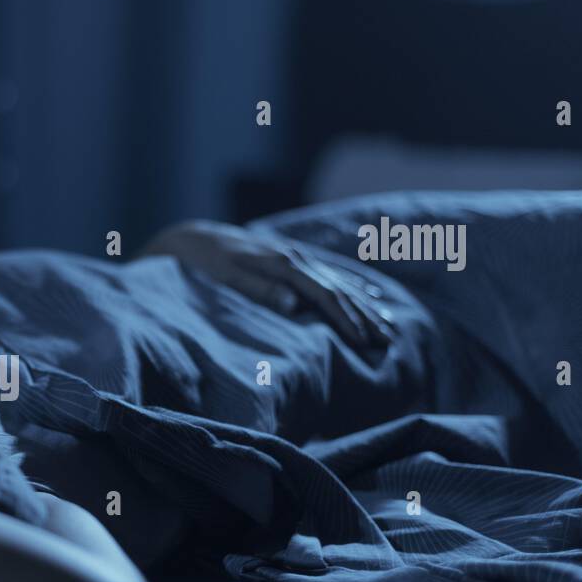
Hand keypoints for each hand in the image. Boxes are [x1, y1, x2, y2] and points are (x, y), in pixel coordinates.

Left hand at [141, 219, 394, 348]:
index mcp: (283, 266)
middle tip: (389, 341)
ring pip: (340, 282)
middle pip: (341, 290)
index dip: (346, 320)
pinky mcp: (292, 259)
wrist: (192, 240)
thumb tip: (294, 304)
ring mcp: (296, 257)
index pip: (325, 296)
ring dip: (366, 305)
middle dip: (366, 316)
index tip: (363, 342)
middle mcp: (296, 258)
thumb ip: (260, 291)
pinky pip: (331, 275)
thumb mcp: (226, 279)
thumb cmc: (204, 266)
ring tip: (388, 326)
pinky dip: (354, 287)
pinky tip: (371, 297)